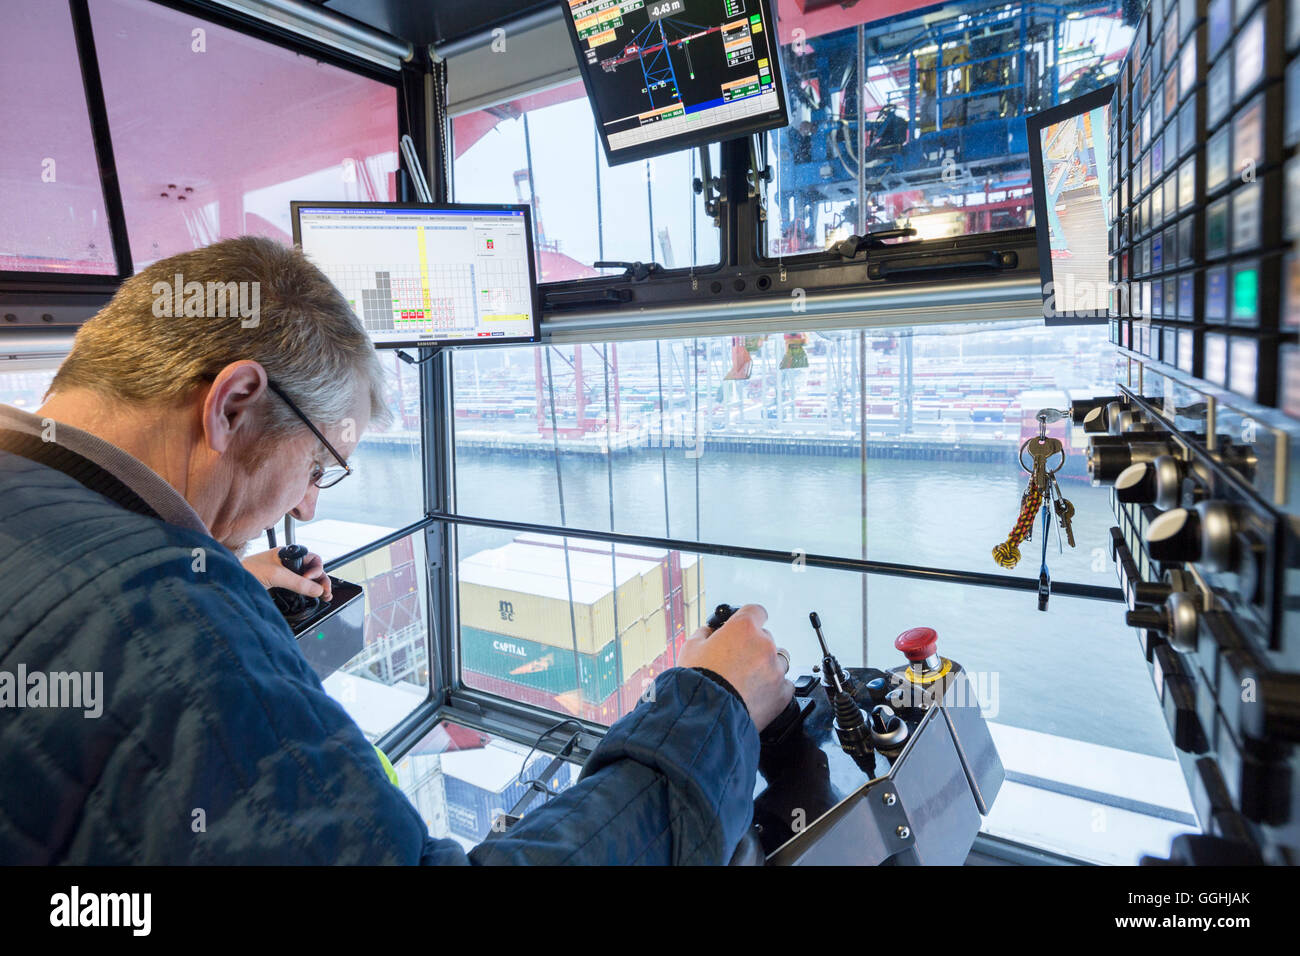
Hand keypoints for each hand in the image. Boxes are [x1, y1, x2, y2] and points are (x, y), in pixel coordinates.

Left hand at [241, 548, 331, 601]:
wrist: (230, 580)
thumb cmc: (247, 571)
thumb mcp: (276, 575)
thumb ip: (298, 582)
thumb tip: (316, 589)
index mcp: (287, 553)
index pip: (312, 558)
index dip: (316, 569)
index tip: (311, 580)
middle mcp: (287, 562)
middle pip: (312, 569)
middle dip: (321, 580)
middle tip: (325, 592)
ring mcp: (284, 574)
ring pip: (306, 579)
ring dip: (316, 587)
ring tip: (323, 596)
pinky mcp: (279, 585)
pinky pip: (298, 587)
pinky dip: (307, 592)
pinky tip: (311, 596)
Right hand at [678, 604, 793, 730]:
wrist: (705, 716)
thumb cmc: (697, 682)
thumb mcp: (691, 648)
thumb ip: (705, 634)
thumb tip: (710, 631)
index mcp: (744, 628)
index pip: (756, 611)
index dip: (749, 619)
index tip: (745, 627)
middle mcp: (764, 645)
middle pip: (766, 638)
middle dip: (753, 647)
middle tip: (736, 662)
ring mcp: (775, 669)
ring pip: (778, 660)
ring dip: (767, 666)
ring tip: (747, 680)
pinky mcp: (782, 694)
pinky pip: (784, 685)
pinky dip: (774, 688)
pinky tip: (757, 694)